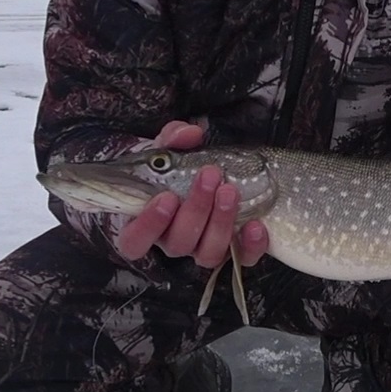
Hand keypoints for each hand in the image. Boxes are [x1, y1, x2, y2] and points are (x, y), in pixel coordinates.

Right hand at [115, 120, 268, 265]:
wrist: (201, 176)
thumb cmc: (174, 168)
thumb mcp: (167, 150)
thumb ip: (172, 139)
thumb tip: (189, 133)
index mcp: (145, 224)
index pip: (135, 241)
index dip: (149, 225)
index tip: (166, 197)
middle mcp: (171, 242)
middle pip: (178, 243)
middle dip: (196, 209)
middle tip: (211, 176)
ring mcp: (201, 250)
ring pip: (208, 253)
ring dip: (220, 222)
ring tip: (230, 191)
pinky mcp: (230, 253)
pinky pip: (241, 258)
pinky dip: (250, 245)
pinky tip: (256, 225)